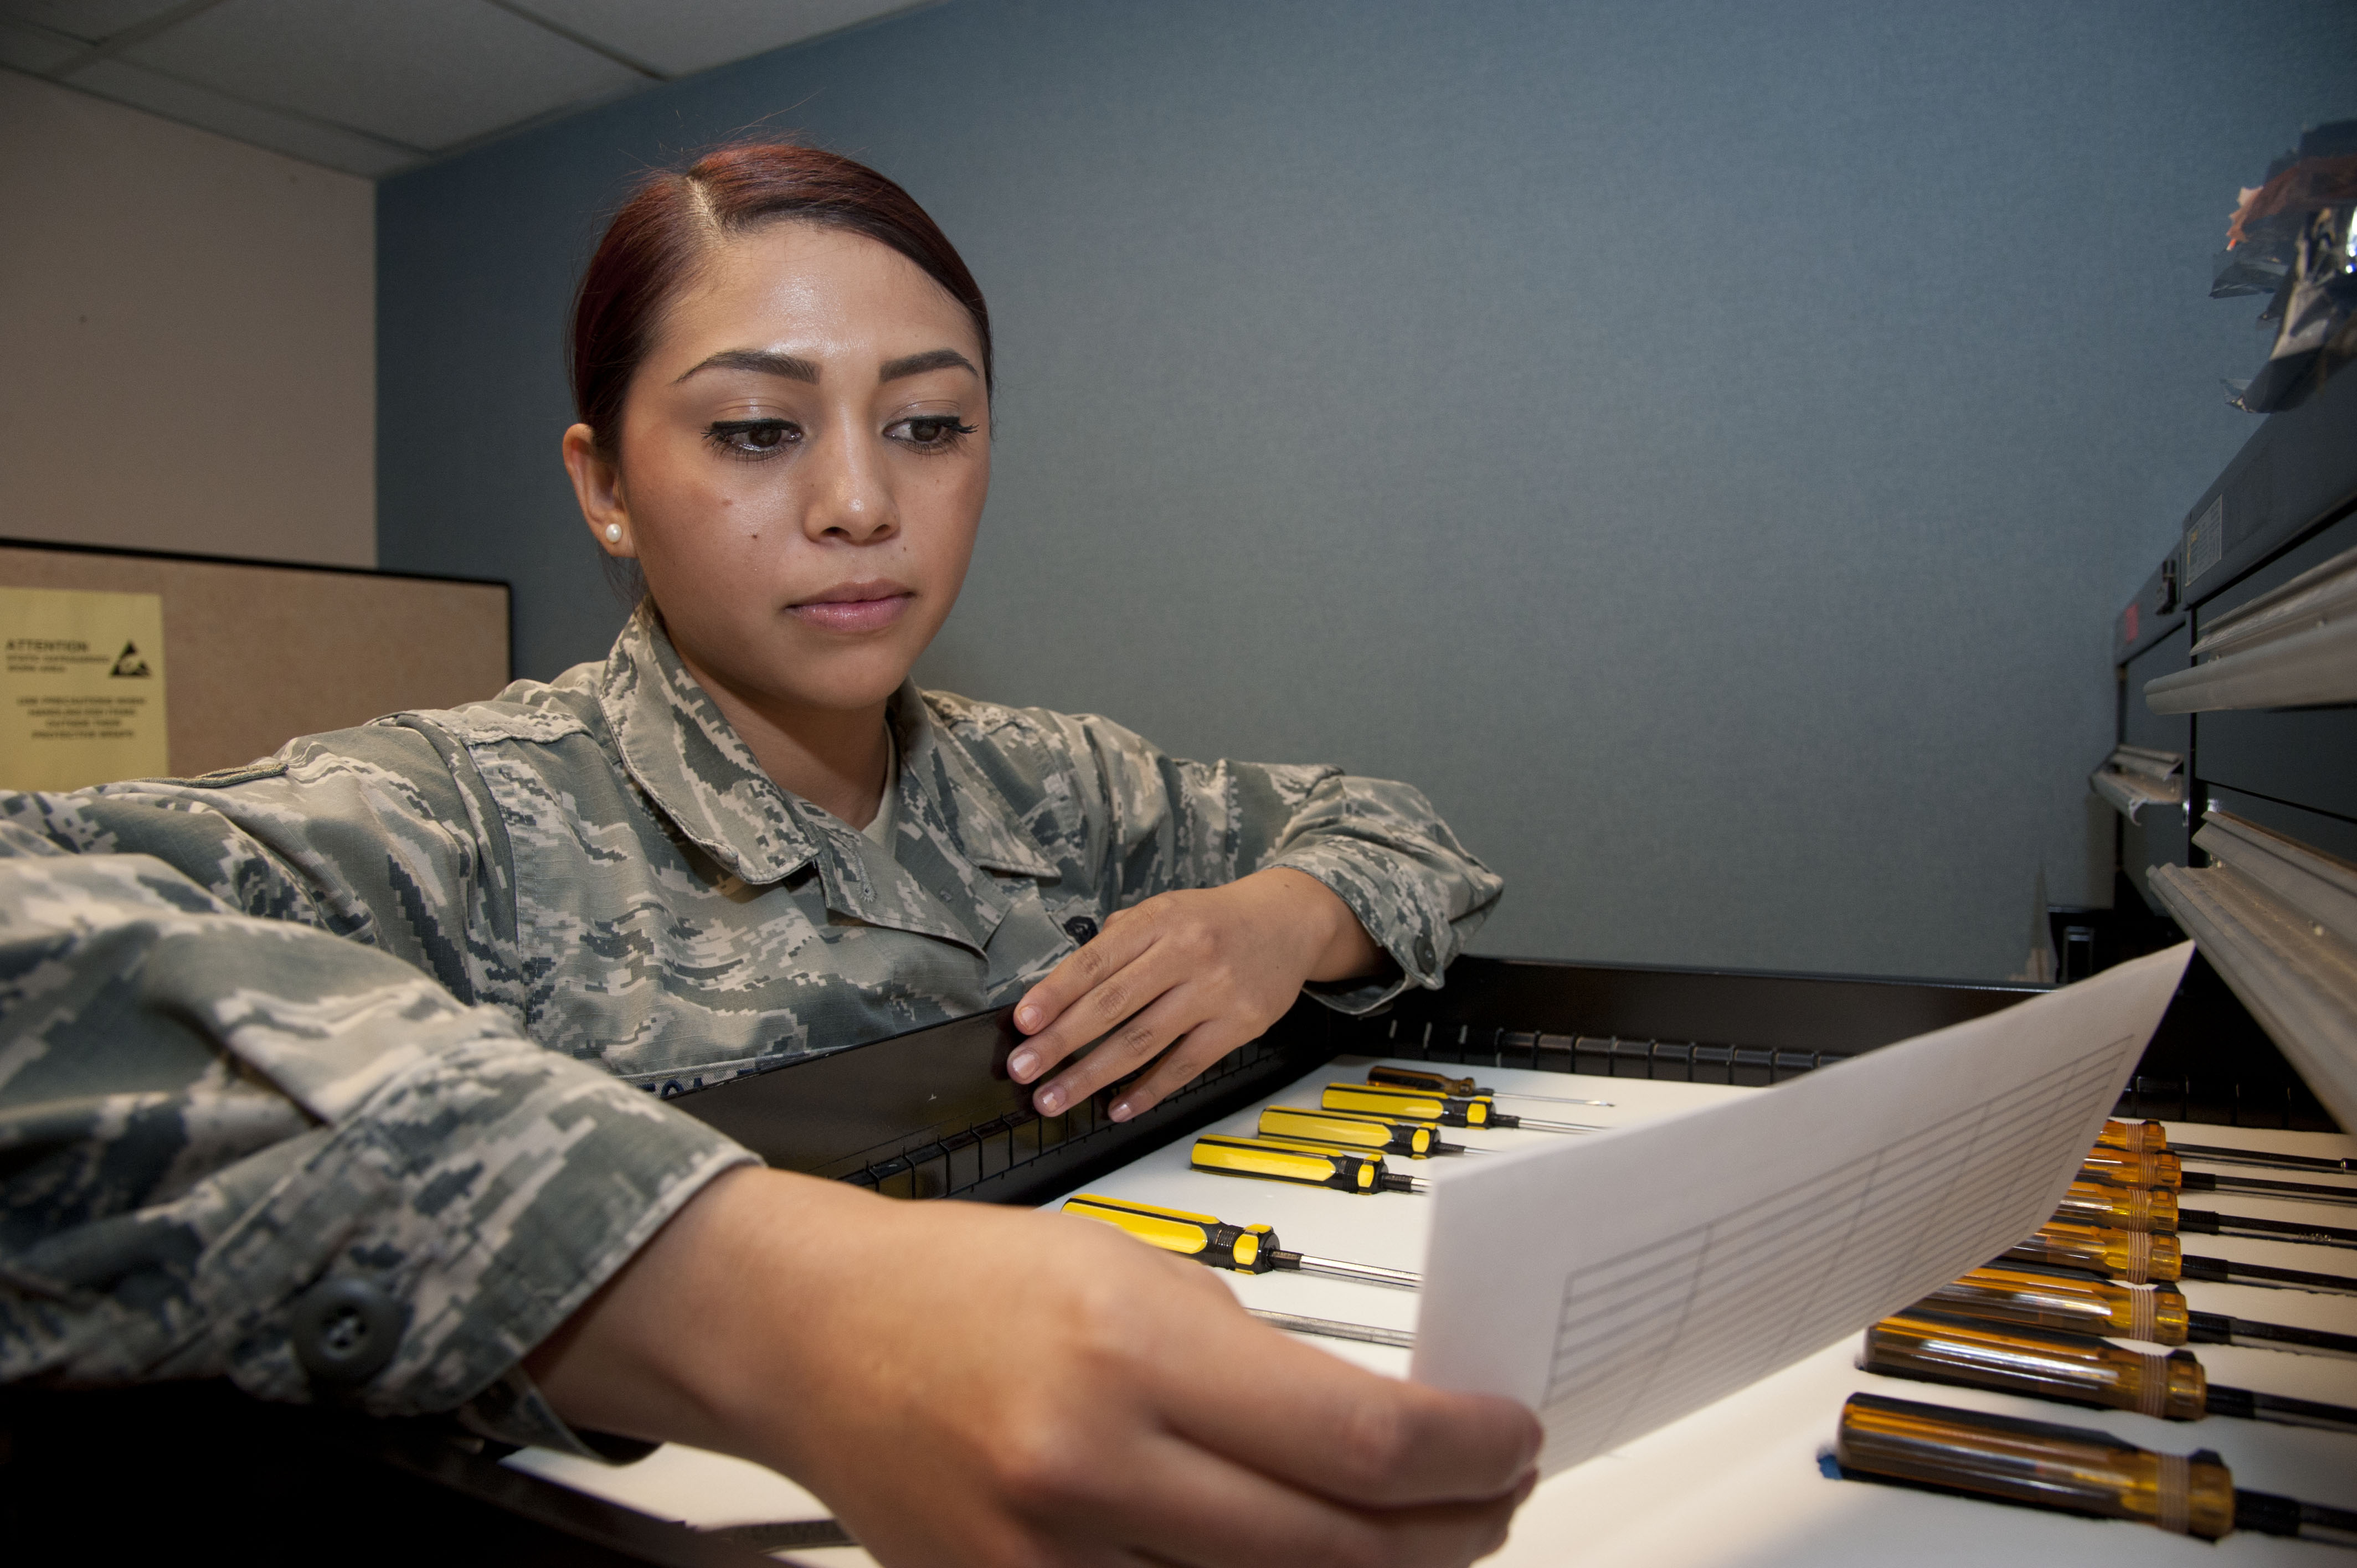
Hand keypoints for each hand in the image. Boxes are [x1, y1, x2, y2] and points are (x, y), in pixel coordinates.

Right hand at [528, 1168, 1539, 1567]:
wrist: (814, 1336)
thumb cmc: (967, 1283)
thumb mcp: (1136, 1271)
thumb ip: (1254, 1359)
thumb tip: (1377, 1430)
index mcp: (1133, 1352)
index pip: (1362, 1438)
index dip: (1469, 1453)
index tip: (1508, 1439)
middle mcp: (1092, 1467)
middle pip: (1338, 1548)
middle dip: (1449, 1532)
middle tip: (1490, 1500)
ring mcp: (1048, 1561)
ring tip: (1414, 1542)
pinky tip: (1289, 1562)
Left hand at [1009, 869, 1384, 1121]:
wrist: (1288, 922)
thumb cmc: (1215, 920)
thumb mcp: (1165, 909)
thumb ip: (1118, 940)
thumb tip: (1064, 985)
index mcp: (1159, 921)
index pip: (1096, 962)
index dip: (1055, 994)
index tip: (1024, 1022)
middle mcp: (1186, 954)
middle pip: (1112, 1005)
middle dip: (1061, 1042)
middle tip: (1025, 1068)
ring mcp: (1214, 992)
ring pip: (1142, 1042)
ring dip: (1092, 1076)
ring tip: (1056, 1096)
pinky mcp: (1238, 1025)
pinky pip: (1184, 1065)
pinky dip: (1148, 1091)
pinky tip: (1118, 1107)